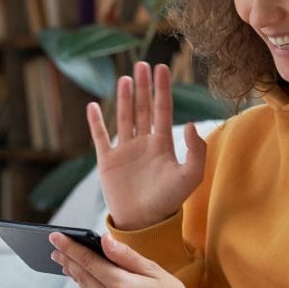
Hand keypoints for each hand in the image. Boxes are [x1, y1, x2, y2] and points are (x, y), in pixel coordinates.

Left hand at [49, 231, 224, 287]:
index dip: (70, 248)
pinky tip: (88, 282)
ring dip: (76, 276)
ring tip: (66, 262)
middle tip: (54, 248)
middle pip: (82, 277)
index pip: (89, 262)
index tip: (55, 237)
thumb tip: (103, 240)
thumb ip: (126, 256)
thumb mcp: (154, 272)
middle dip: (67, 260)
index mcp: (122, 287)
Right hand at [87, 62, 206, 229]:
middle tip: (143, 64)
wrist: (143, 223)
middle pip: (143, 108)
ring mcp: (124, 151)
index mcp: (162, 144)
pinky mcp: (107, 161)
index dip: (162, 89)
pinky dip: (95, 122)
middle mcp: (143, 143)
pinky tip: (93, 106)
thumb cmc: (168, 201)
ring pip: (124, 117)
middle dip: (143, 86)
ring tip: (126, 78)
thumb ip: (195, 151)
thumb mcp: (189, 177)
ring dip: (124, 97)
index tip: (162, 67)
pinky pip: (100, 136)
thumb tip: (189, 124)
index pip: (162, 109)